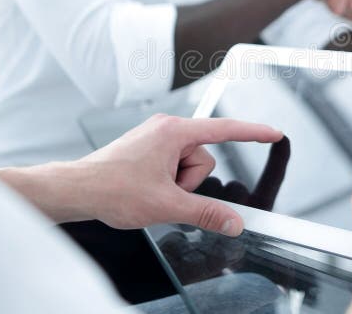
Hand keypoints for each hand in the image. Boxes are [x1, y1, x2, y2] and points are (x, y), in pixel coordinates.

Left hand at [74, 114, 282, 234]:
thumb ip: (206, 213)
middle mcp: (166, 128)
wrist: (77, 190)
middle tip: (164, 193)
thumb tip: (234, 222)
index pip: (225, 130)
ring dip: (177, 184)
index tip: (274, 133)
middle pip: (204, 158)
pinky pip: (174, 165)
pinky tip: (146, 188)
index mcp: (174, 132)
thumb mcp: (167, 205)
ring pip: (189, 165)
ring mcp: (156, 138)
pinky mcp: (149, 148)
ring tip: (151, 191)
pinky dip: (167, 181)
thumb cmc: (112, 189)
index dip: (254, 133)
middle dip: (190, 182)